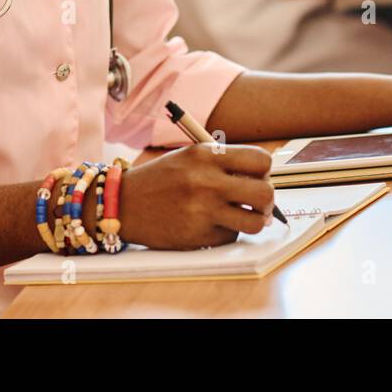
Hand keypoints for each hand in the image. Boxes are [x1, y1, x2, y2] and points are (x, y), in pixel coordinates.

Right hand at [117, 144, 275, 249]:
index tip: (258, 177)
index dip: (265, 171)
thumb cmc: (162, 179)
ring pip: (255, 222)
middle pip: (265, 193)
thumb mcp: (191, 157)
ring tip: (243, 216)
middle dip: (267, 200)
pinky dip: (227, 232)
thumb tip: (264, 180)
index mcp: (206, 155)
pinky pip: (231, 236)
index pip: (261, 160)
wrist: (124, 203)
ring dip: (254, 221)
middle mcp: (206, 181)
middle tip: (258, 203)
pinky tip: (212, 224)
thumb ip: (224, 163)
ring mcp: (202, 210)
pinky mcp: (198, 235)